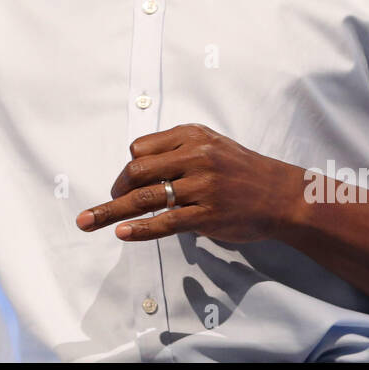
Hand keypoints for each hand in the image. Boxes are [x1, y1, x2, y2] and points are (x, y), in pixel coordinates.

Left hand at [75, 123, 301, 242]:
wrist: (281, 195)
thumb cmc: (241, 170)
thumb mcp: (211, 144)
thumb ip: (176, 150)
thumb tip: (135, 169)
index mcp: (192, 136)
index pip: (140, 148)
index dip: (128, 168)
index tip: (124, 183)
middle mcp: (195, 157)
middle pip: (136, 171)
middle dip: (116, 189)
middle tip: (109, 203)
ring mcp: (201, 187)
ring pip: (144, 198)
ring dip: (110, 211)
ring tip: (87, 221)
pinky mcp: (206, 215)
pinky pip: (164, 222)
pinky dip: (139, 230)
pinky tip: (122, 233)